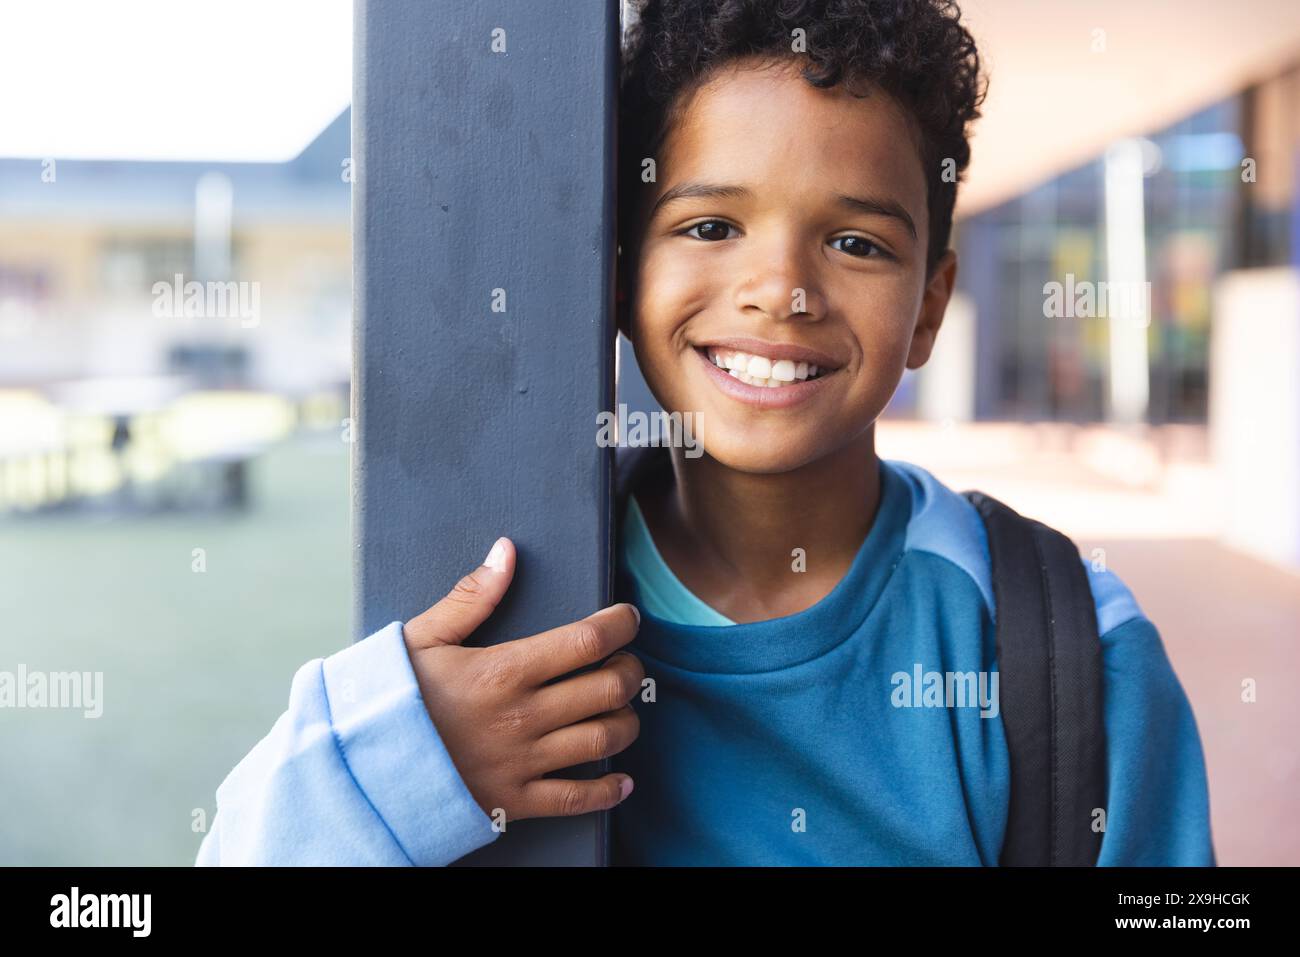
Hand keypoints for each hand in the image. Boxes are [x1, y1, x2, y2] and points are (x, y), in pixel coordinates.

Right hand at [402, 537, 642, 825]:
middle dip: (630, 669)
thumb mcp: (423, 637)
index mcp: (504, 670)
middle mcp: (522, 717)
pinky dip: (609, 790)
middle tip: (626, 660)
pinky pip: (578, 799)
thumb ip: (471, 596)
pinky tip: (621, 779)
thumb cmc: (391, 697)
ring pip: (605, 740)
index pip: (587, 640)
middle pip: (608, 688)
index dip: (621, 625)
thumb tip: (507, 551)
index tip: (628, 617)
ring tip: (621, 707)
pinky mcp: (515, 802)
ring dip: (626, 721)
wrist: (359, 767)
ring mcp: (522, 762)